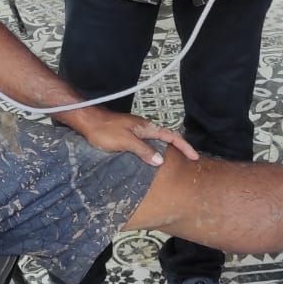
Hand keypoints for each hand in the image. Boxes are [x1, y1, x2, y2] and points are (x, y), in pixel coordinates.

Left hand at [73, 109, 198, 165]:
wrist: (88, 121)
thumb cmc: (105, 130)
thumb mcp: (125, 142)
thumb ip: (143, 150)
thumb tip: (160, 160)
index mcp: (146, 128)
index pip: (171, 136)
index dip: (184, 146)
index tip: (195, 156)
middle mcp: (144, 128)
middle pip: (167, 137)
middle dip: (179, 148)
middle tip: (189, 160)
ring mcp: (136, 131)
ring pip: (157, 140)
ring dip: (167, 150)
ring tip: (174, 162)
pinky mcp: (128, 135)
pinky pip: (147, 143)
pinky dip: (154, 151)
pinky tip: (151, 159)